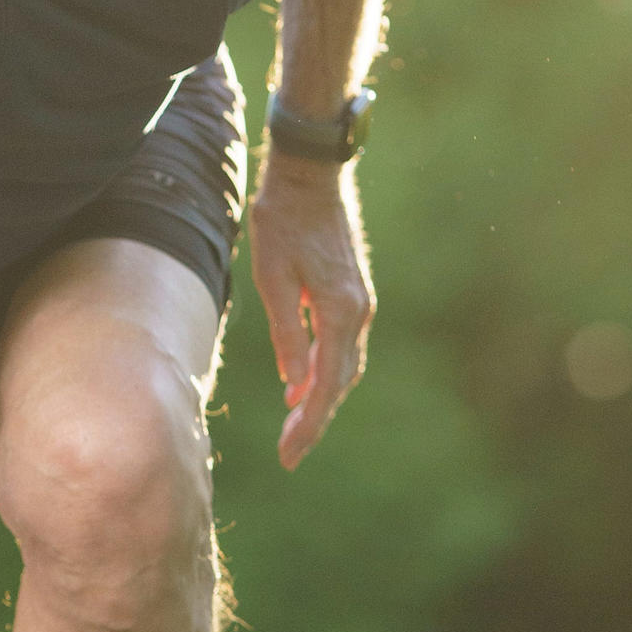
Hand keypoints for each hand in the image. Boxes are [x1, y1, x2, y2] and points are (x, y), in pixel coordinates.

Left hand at [248, 154, 374, 468]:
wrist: (310, 176)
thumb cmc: (283, 222)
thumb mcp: (272, 278)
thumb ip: (286, 333)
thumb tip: (294, 385)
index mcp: (340, 312)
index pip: (326, 385)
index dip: (309, 424)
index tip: (289, 455)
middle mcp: (358, 312)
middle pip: (340, 383)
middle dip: (315, 421)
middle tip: (289, 454)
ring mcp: (360, 303)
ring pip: (345, 367)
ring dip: (322, 399)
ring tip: (294, 428)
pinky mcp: (352, 294)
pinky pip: (343, 347)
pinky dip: (327, 372)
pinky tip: (304, 386)